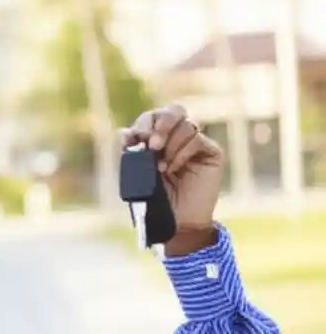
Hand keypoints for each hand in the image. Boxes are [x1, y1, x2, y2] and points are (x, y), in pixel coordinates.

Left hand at [119, 104, 223, 250]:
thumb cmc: (155, 200)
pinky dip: (181, 153)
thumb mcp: (138, 174)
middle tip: (153, 145)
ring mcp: (195, 144)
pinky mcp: (210, 152)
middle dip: (161, 124)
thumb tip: (124, 132)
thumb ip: (132, 153)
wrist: (176, 222)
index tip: (137, 139)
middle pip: (173, 111)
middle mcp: (177, 138)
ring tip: (162, 168)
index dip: (144, 123)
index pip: (153, 117)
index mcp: (157, 139)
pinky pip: (196, 139)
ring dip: (170, 145)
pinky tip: (174, 169)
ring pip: (185, 124)